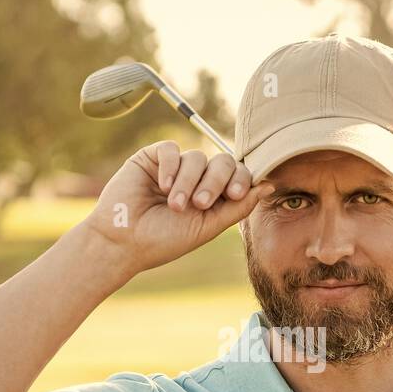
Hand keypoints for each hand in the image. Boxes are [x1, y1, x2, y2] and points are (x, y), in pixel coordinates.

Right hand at [81, 140, 271, 277]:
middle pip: (222, 162)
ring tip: (174, 205)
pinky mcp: (153, 158)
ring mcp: (175, 167)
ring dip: (188, 183)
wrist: (123, 242)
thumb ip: (237, 207)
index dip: (241, 180)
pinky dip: (171, 167)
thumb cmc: (164, 241)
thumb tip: (269, 186)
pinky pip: (172, 149)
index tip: (235, 195)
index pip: (238, 176)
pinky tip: (161, 186)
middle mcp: (197, 179)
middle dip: (216, 182)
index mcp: (214, 197)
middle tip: (201, 204)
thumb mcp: (207, 227)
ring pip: (197, 158)